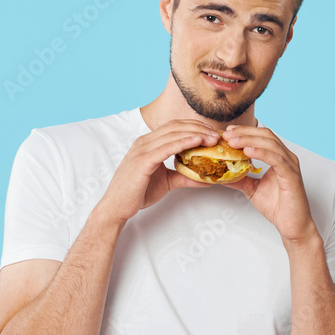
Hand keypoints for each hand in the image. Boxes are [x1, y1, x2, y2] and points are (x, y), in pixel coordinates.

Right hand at [96, 119, 219, 222]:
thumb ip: (185, 177)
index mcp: (148, 143)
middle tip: (217, 136)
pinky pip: (166, 147)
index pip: (174, 127)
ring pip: (173, 134)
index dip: (195, 127)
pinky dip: (183, 142)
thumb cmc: (137, 193)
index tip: (212, 133)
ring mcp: (142, 150)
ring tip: (213, 139)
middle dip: (199, 128)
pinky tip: (197, 142)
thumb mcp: (167, 182)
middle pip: (176, 127)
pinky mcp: (142, 161)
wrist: (117, 207)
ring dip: (196, 134)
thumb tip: (206, 179)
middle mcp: (145, 142)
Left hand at [221, 125, 317, 246]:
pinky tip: (248, 151)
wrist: (292, 226)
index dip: (245, 132)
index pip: (262, 137)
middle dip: (245, 132)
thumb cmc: (278, 207)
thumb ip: (240, 179)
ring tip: (233, 142)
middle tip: (227, 135)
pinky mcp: (291, 175)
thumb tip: (222, 173)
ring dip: (250, 140)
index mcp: (279, 158)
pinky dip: (261, 152)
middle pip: (265, 135)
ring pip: (270, 144)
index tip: (228, 132)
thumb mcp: (252, 189)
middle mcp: (286, 158)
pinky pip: (276, 159)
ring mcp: (290, 165)